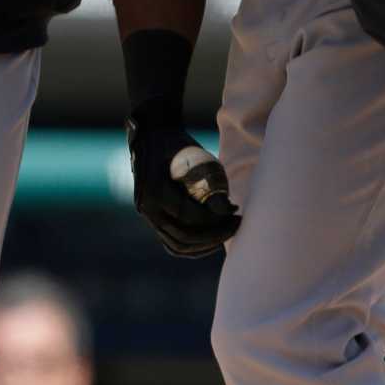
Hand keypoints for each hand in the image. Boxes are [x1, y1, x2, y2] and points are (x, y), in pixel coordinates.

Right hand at [128, 115, 240, 257]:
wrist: (150, 137)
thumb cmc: (176, 143)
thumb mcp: (194, 155)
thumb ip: (210, 181)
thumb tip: (229, 210)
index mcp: (155, 189)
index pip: (188, 216)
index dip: (215, 219)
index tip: (235, 212)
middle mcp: (147, 207)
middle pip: (183, 236)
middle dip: (214, 235)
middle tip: (236, 224)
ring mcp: (148, 215)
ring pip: (177, 245)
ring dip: (205, 245)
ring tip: (227, 233)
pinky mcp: (153, 219)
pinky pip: (172, 242)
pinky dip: (193, 247)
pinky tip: (212, 240)